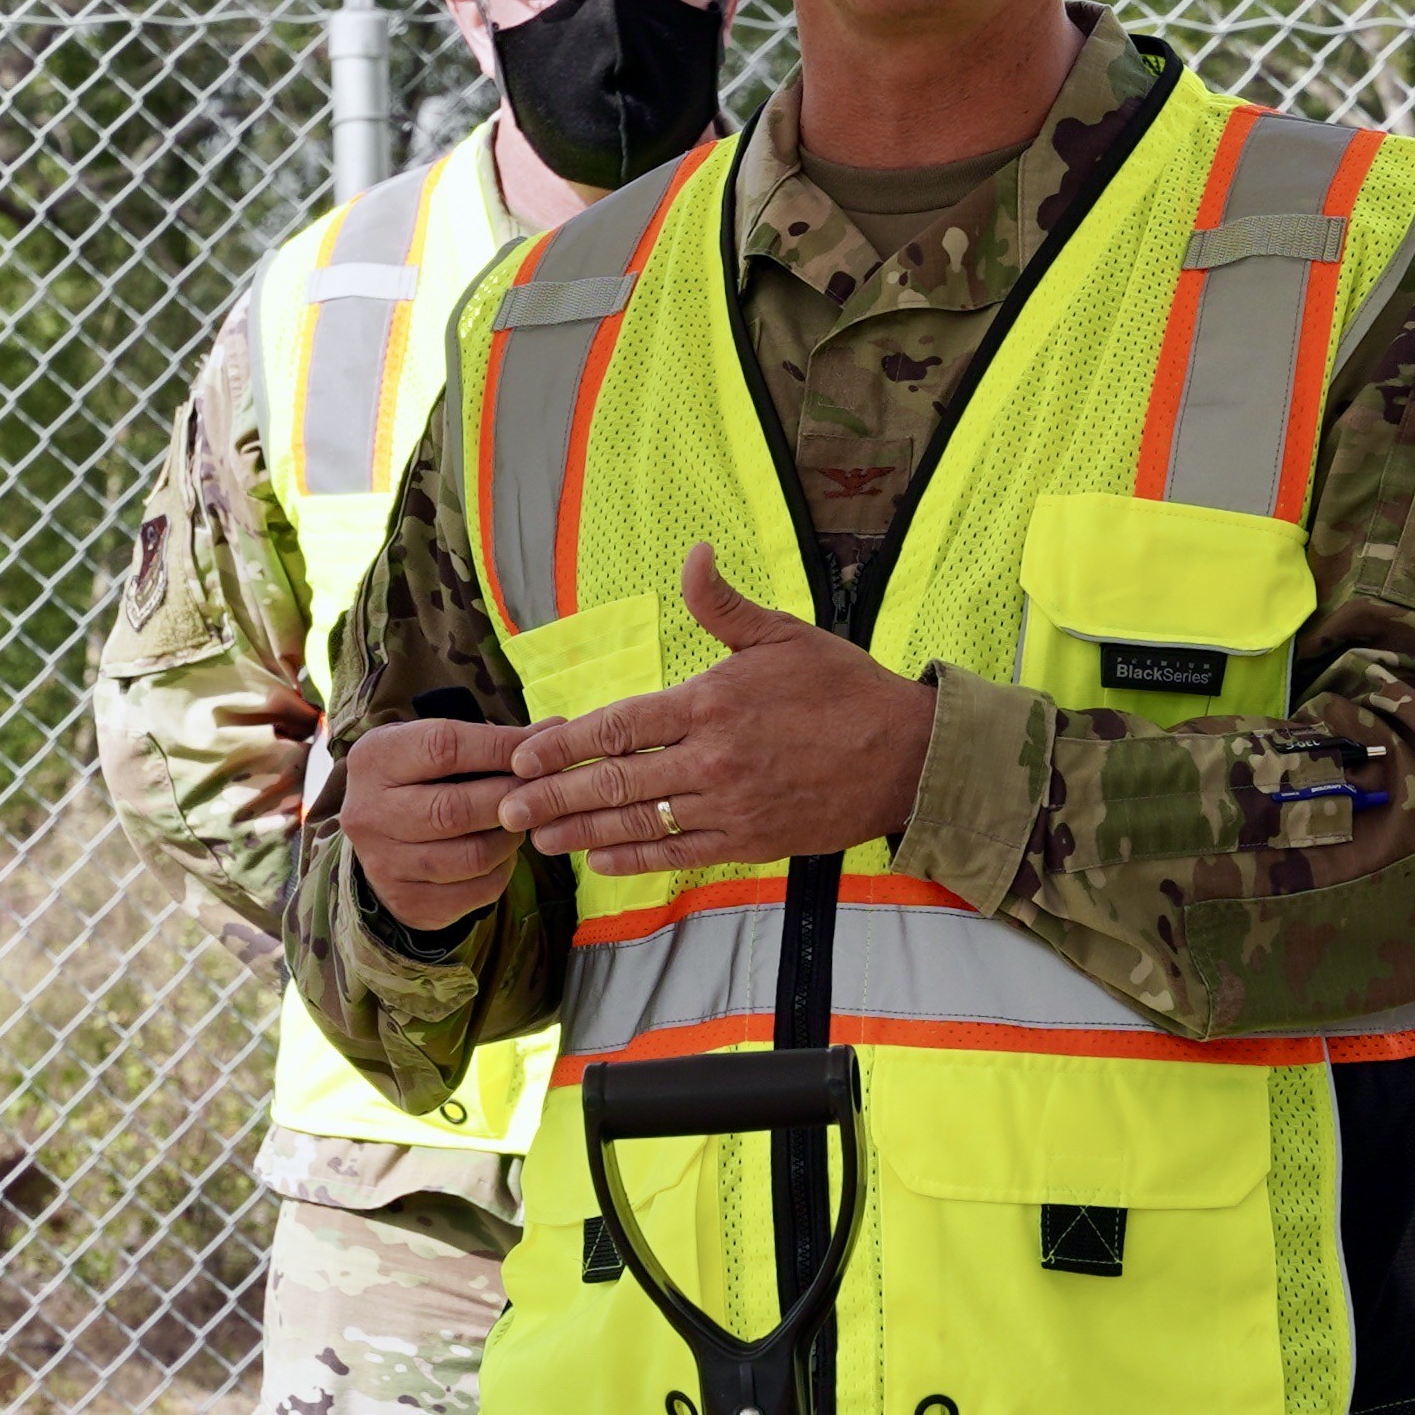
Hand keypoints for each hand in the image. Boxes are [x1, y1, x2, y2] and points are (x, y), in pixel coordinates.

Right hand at [342, 711, 534, 933]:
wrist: (377, 839)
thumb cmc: (421, 779)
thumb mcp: (437, 746)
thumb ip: (493, 737)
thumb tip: (557, 728)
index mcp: (374, 760)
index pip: (444, 748)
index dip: (500, 747)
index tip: (537, 751)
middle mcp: (369, 813)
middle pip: (455, 810)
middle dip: (511, 798)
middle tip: (542, 791)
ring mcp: (384, 863)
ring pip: (471, 856)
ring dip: (510, 838)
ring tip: (520, 821)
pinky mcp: (407, 901)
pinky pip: (477, 890)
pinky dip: (503, 870)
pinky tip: (502, 853)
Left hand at [495, 544, 939, 876]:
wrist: (908, 756)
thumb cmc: (846, 689)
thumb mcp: (784, 634)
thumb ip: (722, 604)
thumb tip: (694, 553)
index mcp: (710, 703)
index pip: (618, 727)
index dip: (562, 745)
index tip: (522, 756)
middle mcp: (711, 759)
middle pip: (613, 782)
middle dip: (552, 797)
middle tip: (506, 809)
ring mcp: (729, 806)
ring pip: (638, 823)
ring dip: (582, 833)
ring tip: (540, 840)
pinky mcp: (750, 841)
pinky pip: (679, 854)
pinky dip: (635, 859)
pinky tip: (601, 861)